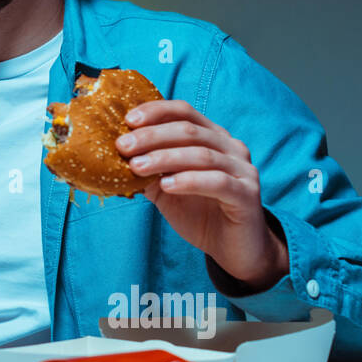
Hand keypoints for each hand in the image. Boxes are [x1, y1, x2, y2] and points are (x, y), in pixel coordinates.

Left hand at [116, 100, 287, 290]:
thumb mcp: (166, 189)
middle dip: (152, 136)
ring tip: (136, 166)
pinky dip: (189, 181)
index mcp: (212, 138)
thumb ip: (148, 171)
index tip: (128, 120)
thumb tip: (114, 158)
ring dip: (164, 158)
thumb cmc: (199, 214)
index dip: (156, 112)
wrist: (233, 249)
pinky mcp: (247, 194)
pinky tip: (167, 185)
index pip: (184, 112)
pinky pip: (218, 182)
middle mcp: (231, 147)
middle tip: (123, 146)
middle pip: (189, 131)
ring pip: (201, 155)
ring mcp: (243, 169)